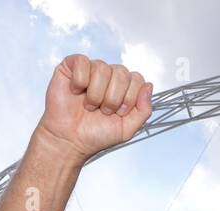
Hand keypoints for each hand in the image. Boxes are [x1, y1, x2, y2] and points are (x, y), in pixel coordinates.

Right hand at [39, 55, 153, 160]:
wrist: (70, 140)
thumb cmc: (95, 135)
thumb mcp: (127, 128)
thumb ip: (143, 110)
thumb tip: (149, 86)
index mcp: (123, 88)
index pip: (137, 79)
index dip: (130, 97)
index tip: (119, 113)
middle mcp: (109, 76)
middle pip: (122, 73)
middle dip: (113, 97)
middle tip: (102, 111)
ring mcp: (90, 70)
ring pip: (102, 68)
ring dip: (96, 93)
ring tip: (88, 106)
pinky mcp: (71, 66)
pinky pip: (82, 62)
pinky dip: (80, 81)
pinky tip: (75, 92)